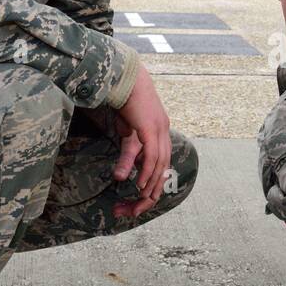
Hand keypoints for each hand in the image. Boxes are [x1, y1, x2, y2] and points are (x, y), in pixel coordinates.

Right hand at [111, 65, 171, 218]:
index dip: (152, 185)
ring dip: (150, 185)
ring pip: (159, 165)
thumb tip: (121, 177)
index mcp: (161, 134)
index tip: (139, 202)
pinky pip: (151, 155)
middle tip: (138, 210)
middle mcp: (164, 132)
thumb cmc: (125, 102)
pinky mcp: (150, 127)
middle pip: (163, 170)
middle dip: (151, 192)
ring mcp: (159, 129)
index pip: (162, 165)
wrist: (125, 76)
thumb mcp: (126, 134)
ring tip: (140, 200)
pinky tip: (138, 185)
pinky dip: (146, 172)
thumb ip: (128, 155)